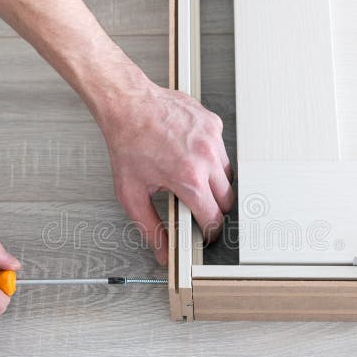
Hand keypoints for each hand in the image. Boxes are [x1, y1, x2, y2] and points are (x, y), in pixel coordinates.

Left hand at [98, 82, 233, 264]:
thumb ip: (149, 228)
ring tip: (191, 179)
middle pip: (227, 200)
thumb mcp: (131, 194)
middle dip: (213, 209)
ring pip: (228, 176)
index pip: (214, 218)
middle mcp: (206, 158)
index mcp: (189, 178)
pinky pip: (222, 151)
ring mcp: (213, 139)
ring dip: (214, 184)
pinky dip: (210, 158)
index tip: (204, 233)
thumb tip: (162, 251)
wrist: (128, 105)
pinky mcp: (214, 124)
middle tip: (196, 207)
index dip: (209, 231)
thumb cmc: (128, 143)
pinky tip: (190, 155)